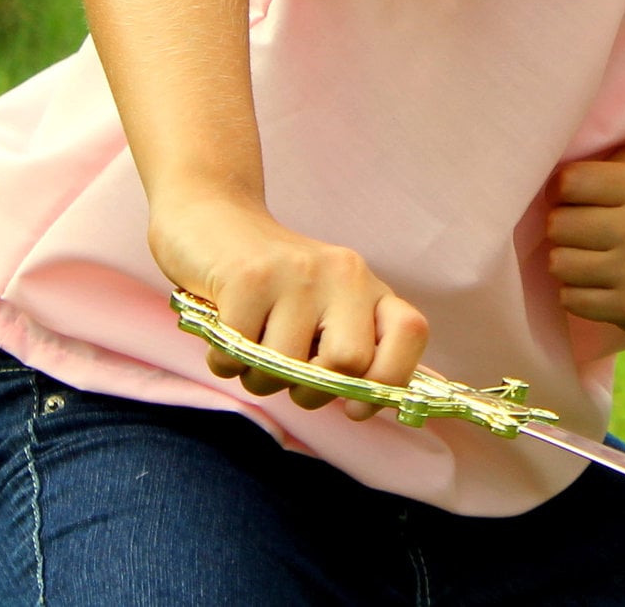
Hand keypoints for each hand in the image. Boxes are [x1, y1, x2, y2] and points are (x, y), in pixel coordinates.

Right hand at [148, 193, 427, 415]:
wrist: (214, 218)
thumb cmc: (274, 285)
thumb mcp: (325, 307)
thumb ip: (349, 346)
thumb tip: (363, 406)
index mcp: (368, 285)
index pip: (410, 332)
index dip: (390, 380)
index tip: (355, 407)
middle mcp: (343, 272)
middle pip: (348, 363)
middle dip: (311, 392)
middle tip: (287, 374)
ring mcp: (296, 272)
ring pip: (284, 370)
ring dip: (257, 378)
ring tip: (250, 344)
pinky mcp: (248, 277)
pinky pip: (236, 357)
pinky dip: (223, 362)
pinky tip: (226, 330)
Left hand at [546, 146, 624, 343]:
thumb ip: (608, 162)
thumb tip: (550, 167)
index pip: (569, 181)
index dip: (559, 191)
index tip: (569, 199)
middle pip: (557, 224)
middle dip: (562, 228)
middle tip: (583, 232)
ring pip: (558, 263)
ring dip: (567, 263)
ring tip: (590, 259)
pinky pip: (569, 298)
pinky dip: (577, 293)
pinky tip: (600, 285)